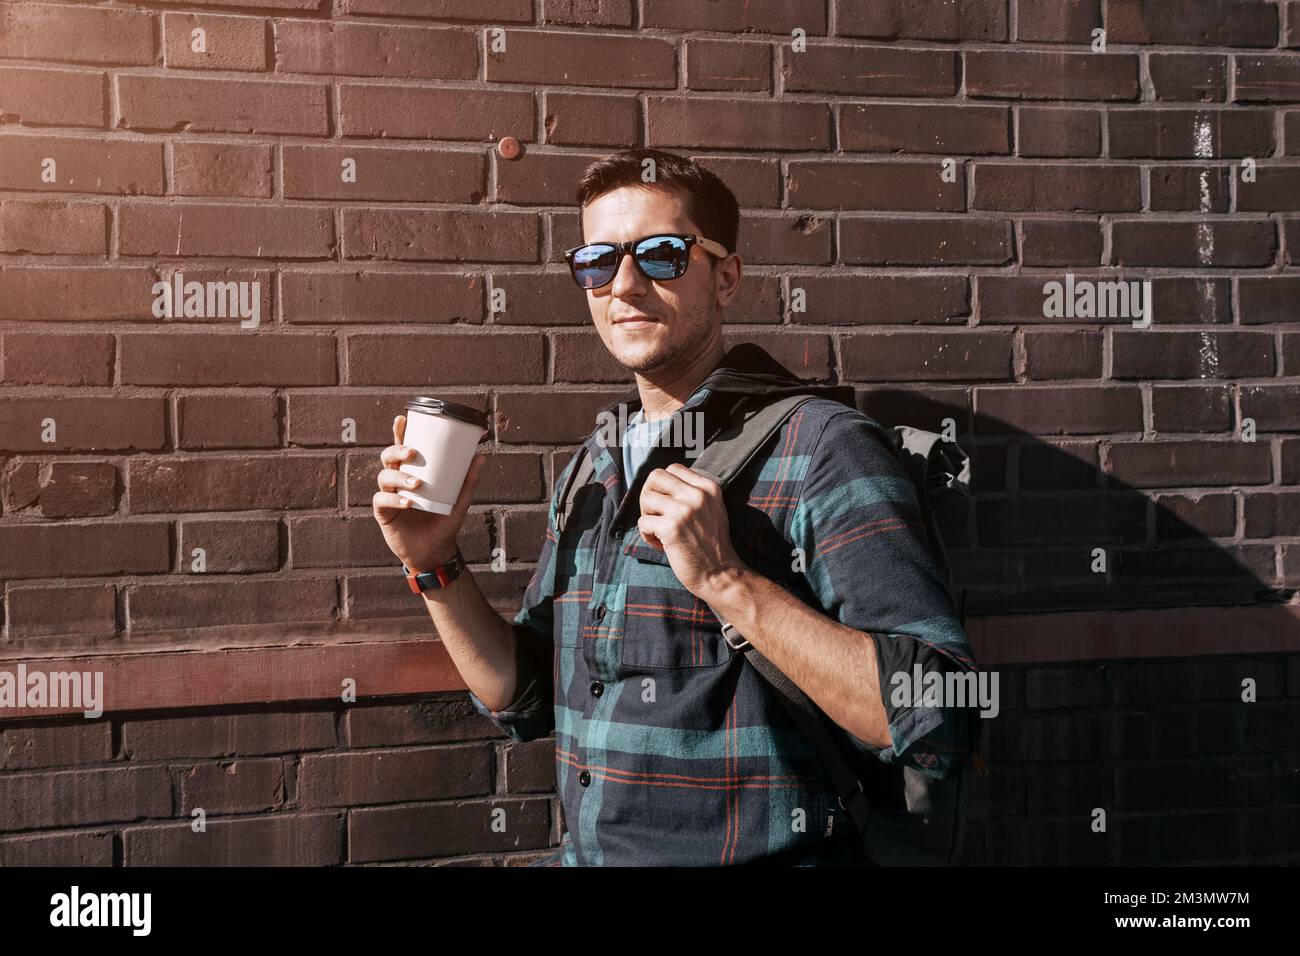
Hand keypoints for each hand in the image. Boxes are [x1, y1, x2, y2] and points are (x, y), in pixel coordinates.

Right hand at [372, 414, 485, 571]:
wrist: (435, 552)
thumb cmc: (444, 523)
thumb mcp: (459, 500)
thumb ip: (468, 480)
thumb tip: (481, 456)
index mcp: (412, 473)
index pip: (403, 449)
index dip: (400, 433)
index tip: (403, 419)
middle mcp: (397, 481)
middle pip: (388, 458)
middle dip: (397, 450)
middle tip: (413, 453)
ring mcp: (388, 496)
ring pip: (384, 477)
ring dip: (399, 477)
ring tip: (417, 484)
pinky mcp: (383, 514)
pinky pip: (382, 501)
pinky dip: (394, 499)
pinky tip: (407, 502)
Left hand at [636, 463, 748, 603]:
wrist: (720, 575)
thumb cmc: (711, 545)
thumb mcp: (712, 509)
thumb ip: (693, 493)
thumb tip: (660, 483)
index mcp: (708, 487)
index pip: (673, 468)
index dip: (663, 486)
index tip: (668, 505)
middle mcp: (697, 495)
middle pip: (655, 476)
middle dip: (649, 495)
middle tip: (656, 514)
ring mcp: (684, 510)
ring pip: (646, 497)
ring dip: (647, 516)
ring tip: (659, 531)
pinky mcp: (671, 528)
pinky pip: (642, 522)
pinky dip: (647, 535)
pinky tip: (660, 545)